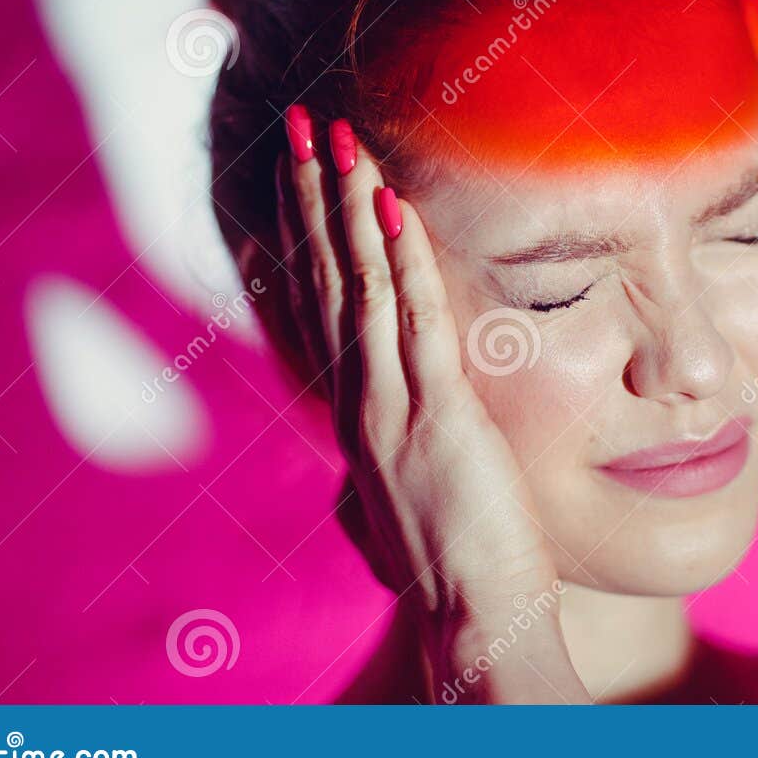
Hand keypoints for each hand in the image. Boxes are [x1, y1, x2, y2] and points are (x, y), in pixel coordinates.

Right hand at [275, 118, 581, 700]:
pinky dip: (401, 258)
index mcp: (358, 418)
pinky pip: (415, 322)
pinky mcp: (439, 421)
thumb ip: (381, 475)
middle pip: (326, 282)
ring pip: (359, 288)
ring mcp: (392, 411)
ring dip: (345, 207)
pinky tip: (393, 202)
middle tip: (296, 128)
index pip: (317, 312)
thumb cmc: (456, 573)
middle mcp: (360, 405)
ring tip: (334, 137)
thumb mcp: (406, 508)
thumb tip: (352, 488)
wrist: (473, 629)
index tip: (284, 186)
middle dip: (310, 200)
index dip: (299, 243)